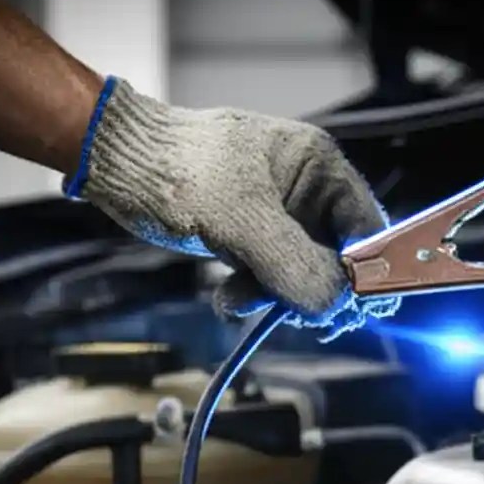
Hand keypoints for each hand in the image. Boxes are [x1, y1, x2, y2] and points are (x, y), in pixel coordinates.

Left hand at [69, 78, 399, 333]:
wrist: (115, 164)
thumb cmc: (177, 172)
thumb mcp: (242, 222)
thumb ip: (295, 265)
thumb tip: (335, 306)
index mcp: (317, 165)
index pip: (368, 225)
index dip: (367, 270)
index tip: (355, 310)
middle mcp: (304, 188)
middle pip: (338, 255)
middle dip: (315, 290)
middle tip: (303, 319)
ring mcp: (276, 212)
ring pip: (300, 271)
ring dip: (274, 296)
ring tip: (238, 298)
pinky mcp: (247, 233)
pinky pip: (267, 274)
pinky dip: (251, 292)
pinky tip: (226, 296)